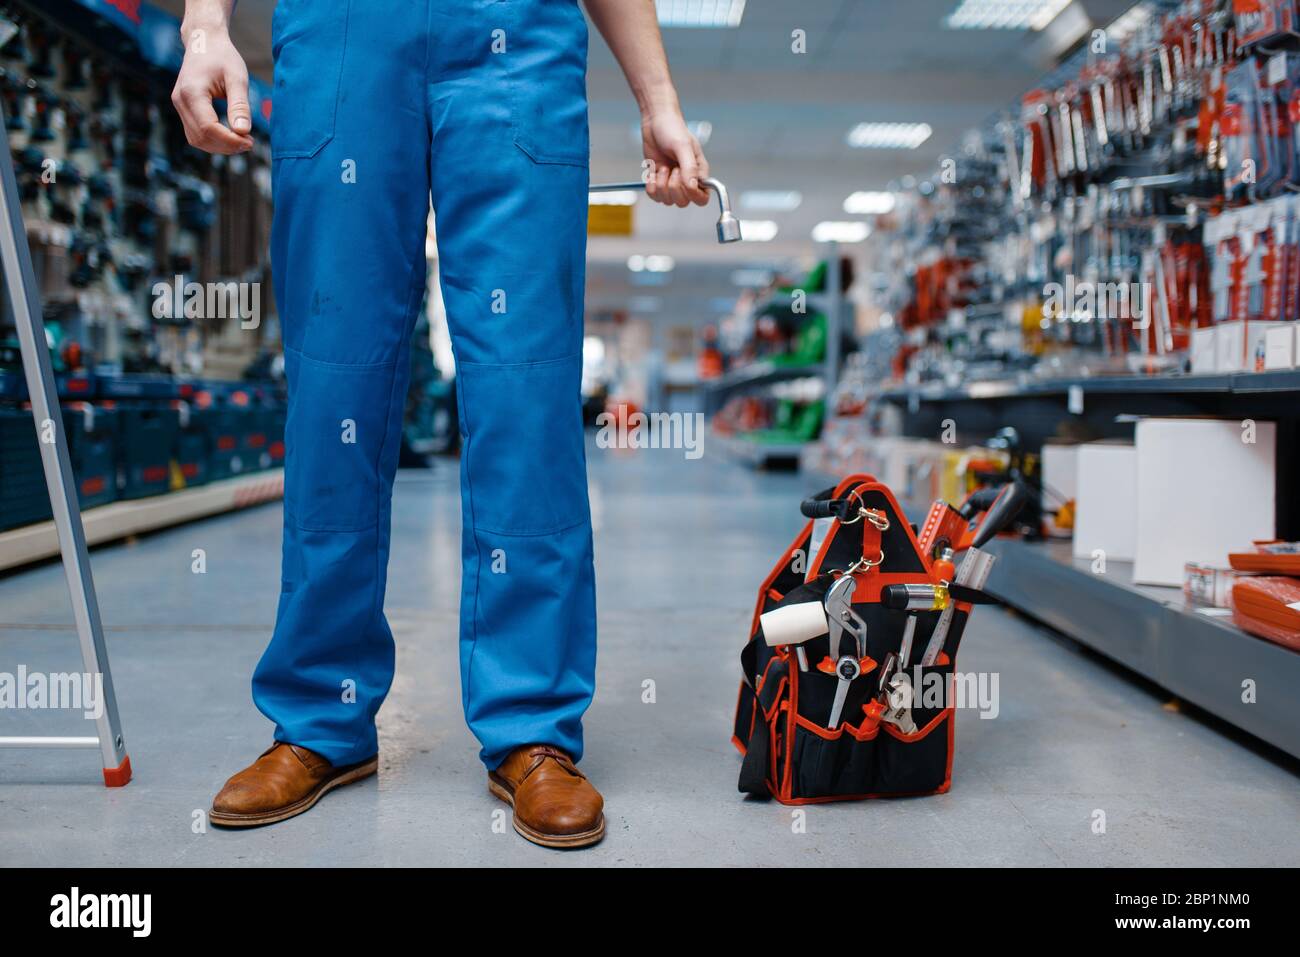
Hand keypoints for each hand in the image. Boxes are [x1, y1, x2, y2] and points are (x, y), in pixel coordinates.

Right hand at [170, 27, 253, 154]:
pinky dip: (213, 141)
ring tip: (242, 141)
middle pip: (201, 137)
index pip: (208, 127)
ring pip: (197, 140)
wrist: (204, 43)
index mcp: (192, 91)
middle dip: (226, 146)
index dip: (229, 140)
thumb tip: (243, 132)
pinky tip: (231, 137)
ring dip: (220, 147)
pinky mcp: (183, 110)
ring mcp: (179, 106)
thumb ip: (240, 105)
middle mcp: (180, 100)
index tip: (250, 141)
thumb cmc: (223, 57)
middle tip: (250, 142)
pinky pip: (196, 134)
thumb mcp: (237, 78)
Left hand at [641, 110, 710, 207]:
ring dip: (661, 186)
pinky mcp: (658, 180)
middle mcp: (687, 180)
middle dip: (673, 188)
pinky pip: (655, 196)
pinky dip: (651, 186)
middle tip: (671, 168)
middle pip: (683, 202)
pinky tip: (652, 172)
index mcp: (699, 173)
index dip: (693, 195)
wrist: (655, 121)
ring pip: (667, 200)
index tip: (683, 180)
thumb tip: (692, 186)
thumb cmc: (673, 129)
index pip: (702, 198)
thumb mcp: (683, 146)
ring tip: (662, 167)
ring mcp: (672, 181)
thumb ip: (690, 167)